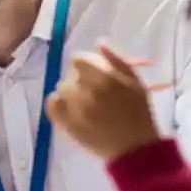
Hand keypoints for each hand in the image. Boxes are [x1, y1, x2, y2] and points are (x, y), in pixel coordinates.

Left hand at [46, 42, 165, 160]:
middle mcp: (86, 92)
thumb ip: (116, 60)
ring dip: (71, 92)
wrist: (135, 148)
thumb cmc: (139, 112)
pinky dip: (57, 103)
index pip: (78, 60)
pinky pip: (52, 106)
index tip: (92, 71)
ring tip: (85, 101)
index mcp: (104, 79)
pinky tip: (67, 106)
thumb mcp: (135, 82)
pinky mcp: (68, 125)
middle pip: (70, 75)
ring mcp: (75, 109)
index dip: (85, 63)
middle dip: (80, 79)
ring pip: (62, 89)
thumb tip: (99, 43)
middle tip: (93, 89)